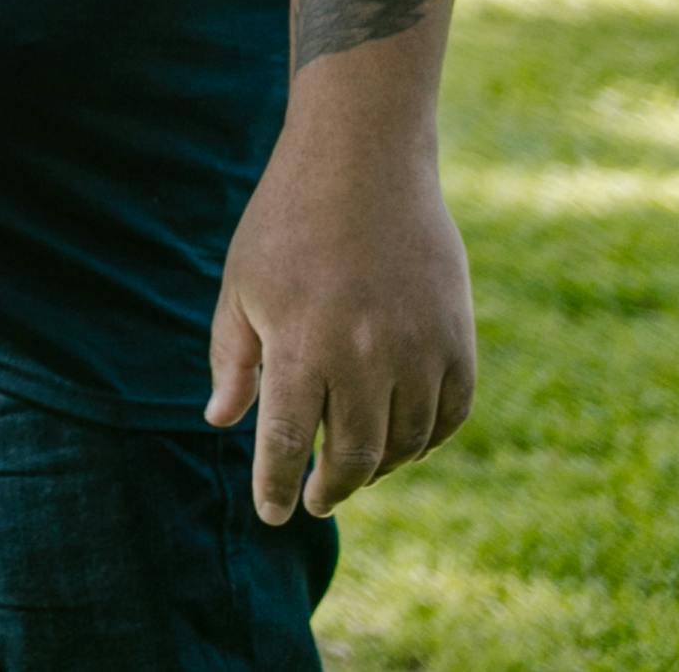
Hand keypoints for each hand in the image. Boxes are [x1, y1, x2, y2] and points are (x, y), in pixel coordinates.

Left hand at [205, 99, 476, 522]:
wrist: (363, 163)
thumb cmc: (286, 221)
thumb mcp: (241, 287)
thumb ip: (233, 359)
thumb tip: (221, 423)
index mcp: (300, 347)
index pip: (287, 444)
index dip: (277, 486)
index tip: (273, 514)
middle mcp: (364, 358)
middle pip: (352, 455)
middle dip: (330, 488)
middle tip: (314, 500)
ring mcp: (418, 350)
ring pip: (405, 442)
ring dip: (379, 467)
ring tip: (353, 471)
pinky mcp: (457, 338)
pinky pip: (450, 414)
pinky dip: (428, 439)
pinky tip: (404, 443)